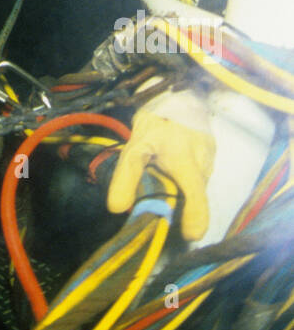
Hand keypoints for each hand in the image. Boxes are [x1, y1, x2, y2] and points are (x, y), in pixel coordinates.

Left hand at [107, 89, 215, 240]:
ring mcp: (212, 160)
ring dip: (183, 192)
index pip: (196, 196)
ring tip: (165, 178)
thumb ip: (127, 177)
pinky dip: (187, 182)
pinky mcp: (213, 157)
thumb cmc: (154, 121)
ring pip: (197, 187)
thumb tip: (117, 209)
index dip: (195, 218)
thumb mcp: (135, 147)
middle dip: (182, 207)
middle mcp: (204, 163)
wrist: (175, 94)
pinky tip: (174, 172)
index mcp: (185, 159)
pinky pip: (199, 178)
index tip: (189, 235)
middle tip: (161, 206)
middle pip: (195, 197)